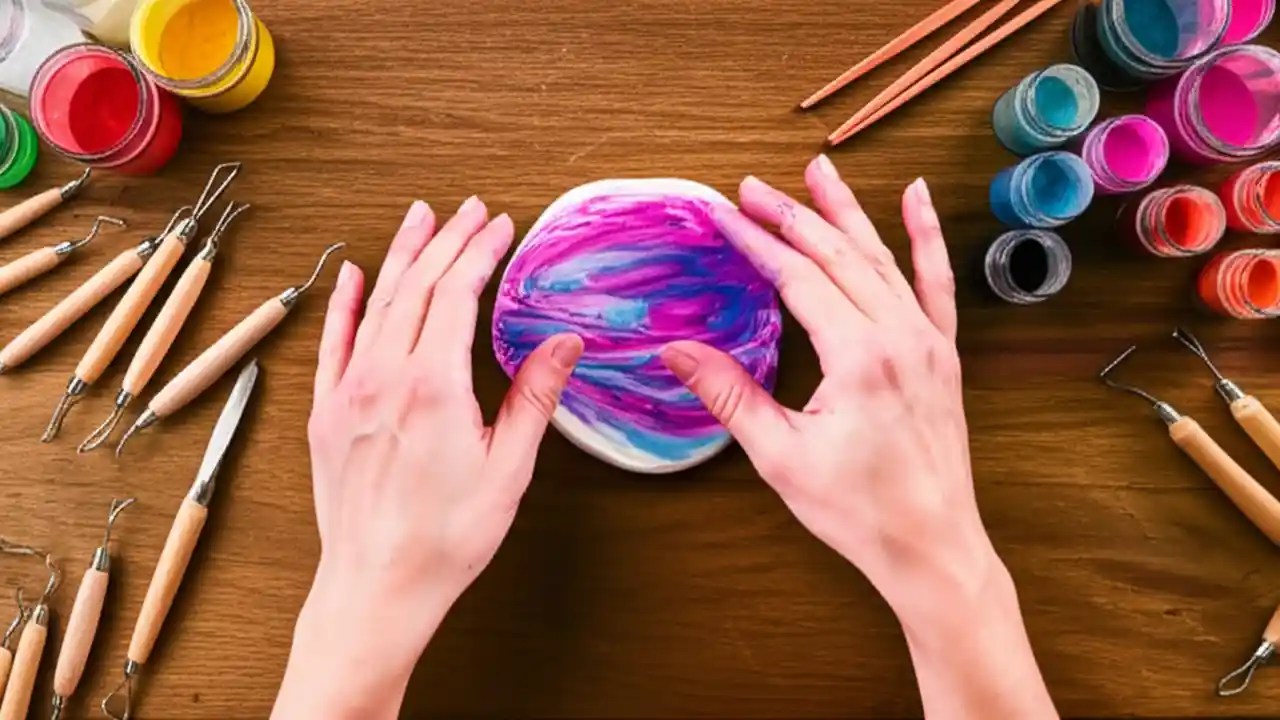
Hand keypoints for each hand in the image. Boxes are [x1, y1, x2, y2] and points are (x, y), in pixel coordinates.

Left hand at [273, 198, 582, 719]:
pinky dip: (345, 304)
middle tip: (466, 210)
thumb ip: (533, 397)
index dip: (479, 252)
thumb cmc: (445, 539)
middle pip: (417, 287)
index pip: (457, 294)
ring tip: (418, 220)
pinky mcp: (327, 414)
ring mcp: (348, 392)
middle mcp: (383, 377)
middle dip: (445, 240)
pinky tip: (353, 277)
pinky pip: (333, 343)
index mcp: (432, 385)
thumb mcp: (508, 468)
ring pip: (376, 304)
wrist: (377, 587)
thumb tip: (564, 344)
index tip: (497, 225)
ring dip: (400, 257)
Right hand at [661, 157, 1055, 718]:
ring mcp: (928, 341)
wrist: (932, 546)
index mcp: (859, 357)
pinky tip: (918, 198)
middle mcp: (899, 337)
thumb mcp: (781, 457)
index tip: (722, 211)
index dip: (756, 241)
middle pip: (838, 255)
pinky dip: (925, 237)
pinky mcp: (943, 354)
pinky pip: (936, 282)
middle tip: (752, 185)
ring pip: (883, 257)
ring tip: (819, 168)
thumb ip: (730, 395)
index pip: (797, 278)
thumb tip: (677, 351)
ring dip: (847, 211)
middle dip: (790, 215)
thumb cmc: (859, 511)